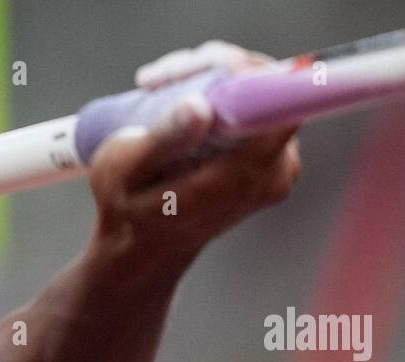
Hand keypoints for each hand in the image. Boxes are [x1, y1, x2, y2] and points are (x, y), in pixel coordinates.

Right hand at [87, 41, 300, 271]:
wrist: (141, 249)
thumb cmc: (126, 211)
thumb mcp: (125, 173)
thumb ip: (164, 140)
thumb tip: (201, 107)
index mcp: (243, 175)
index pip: (276, 99)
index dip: (237, 70)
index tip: (194, 69)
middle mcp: (274, 171)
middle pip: (266, 88)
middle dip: (214, 69)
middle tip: (159, 78)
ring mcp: (278, 167)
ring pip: (259, 93)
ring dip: (211, 79)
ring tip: (158, 88)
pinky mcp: (272, 161)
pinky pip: (256, 108)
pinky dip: (220, 96)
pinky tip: (177, 103)